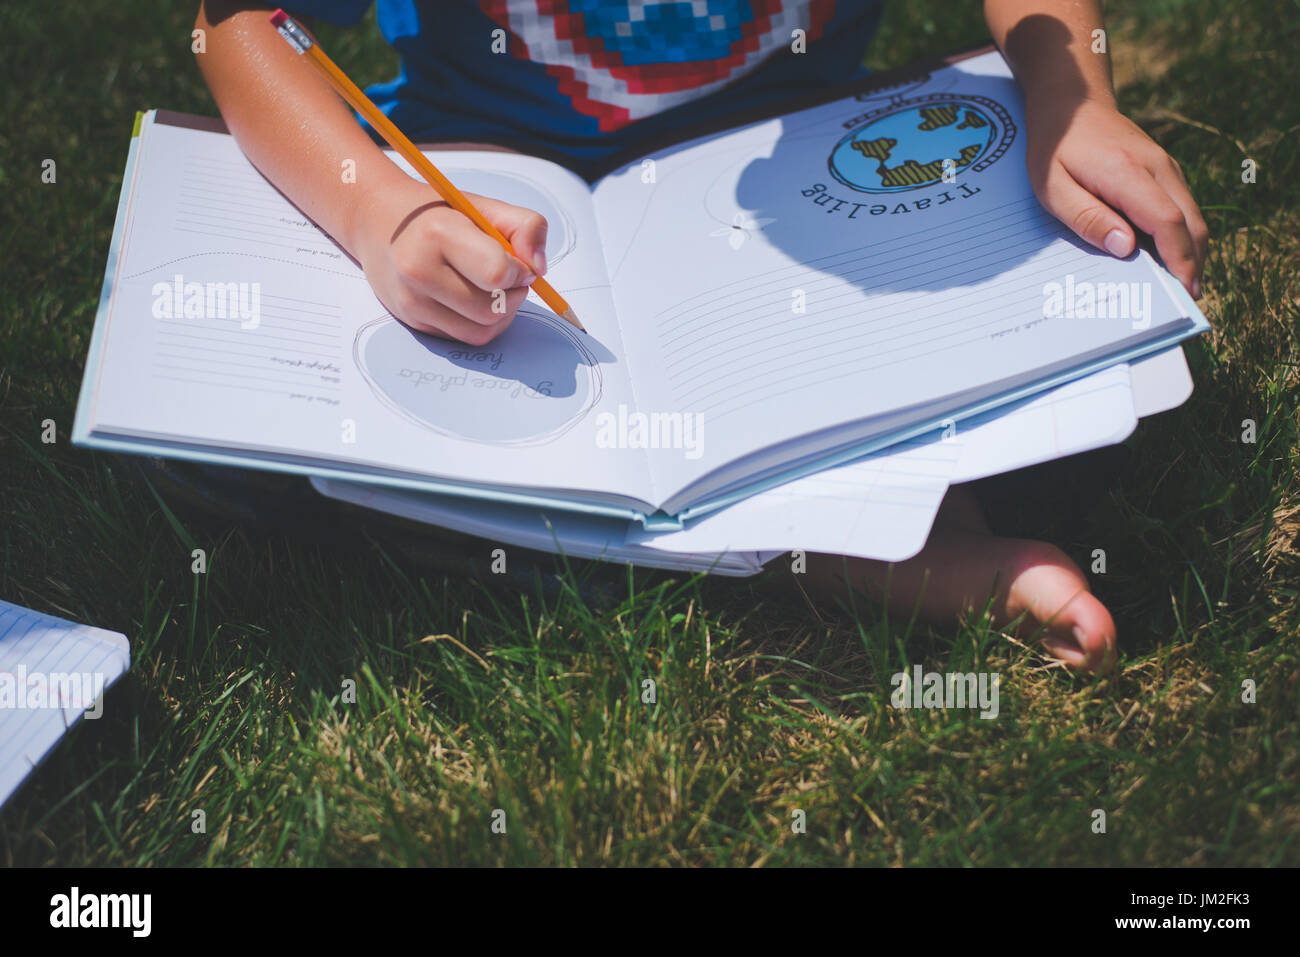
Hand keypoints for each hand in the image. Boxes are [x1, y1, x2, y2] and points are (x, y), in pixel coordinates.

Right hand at [352, 175, 548, 344]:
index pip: (498, 273)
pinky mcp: (413, 322)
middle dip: (513, 295)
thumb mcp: (483, 206)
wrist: (378, 223)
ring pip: (482, 331)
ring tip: (494, 289)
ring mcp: (412, 301)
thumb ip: (526, 227)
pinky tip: (474, 299)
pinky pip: (465, 337)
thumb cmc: (438, 214)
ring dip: (501, 314)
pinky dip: (480, 323)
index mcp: (438, 234)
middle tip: (508, 276)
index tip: (515, 261)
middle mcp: (419, 271)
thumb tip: (538, 270)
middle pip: (493, 309)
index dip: (518, 271)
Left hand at [1024, 94, 1208, 297]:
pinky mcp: (1164, 172)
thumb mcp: (1052, 187)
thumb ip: (1087, 217)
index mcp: (1129, 173)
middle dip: (1194, 262)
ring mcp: (1166, 168)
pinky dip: (1182, 235)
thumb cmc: (1055, 148)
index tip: (1184, 288)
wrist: (1072, 103)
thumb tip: (1125, 247)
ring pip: (1192, 215)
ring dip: (1191, 250)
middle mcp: (1158, 168)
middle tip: (1187, 299)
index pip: (1167, 221)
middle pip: (1191, 222)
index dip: (1179, 258)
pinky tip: (1168, 259)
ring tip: (1180, 286)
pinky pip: (1182, 207)